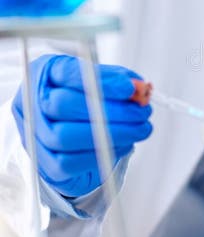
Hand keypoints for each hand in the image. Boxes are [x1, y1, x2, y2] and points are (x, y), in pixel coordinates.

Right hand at [12, 54, 151, 197]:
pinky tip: (124, 144)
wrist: (70, 131)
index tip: (129, 88)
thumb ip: (119, 80)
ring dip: (110, 133)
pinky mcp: (45, 164)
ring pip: (64, 136)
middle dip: (109, 109)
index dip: (100, 81)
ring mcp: (33, 135)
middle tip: (140, 112)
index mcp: (43, 73)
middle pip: (62, 105)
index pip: (67, 73)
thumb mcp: (101, 80)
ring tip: (139, 128)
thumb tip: (139, 89)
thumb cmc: (85, 99)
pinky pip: (70, 162)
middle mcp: (30, 102)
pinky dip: (102, 153)